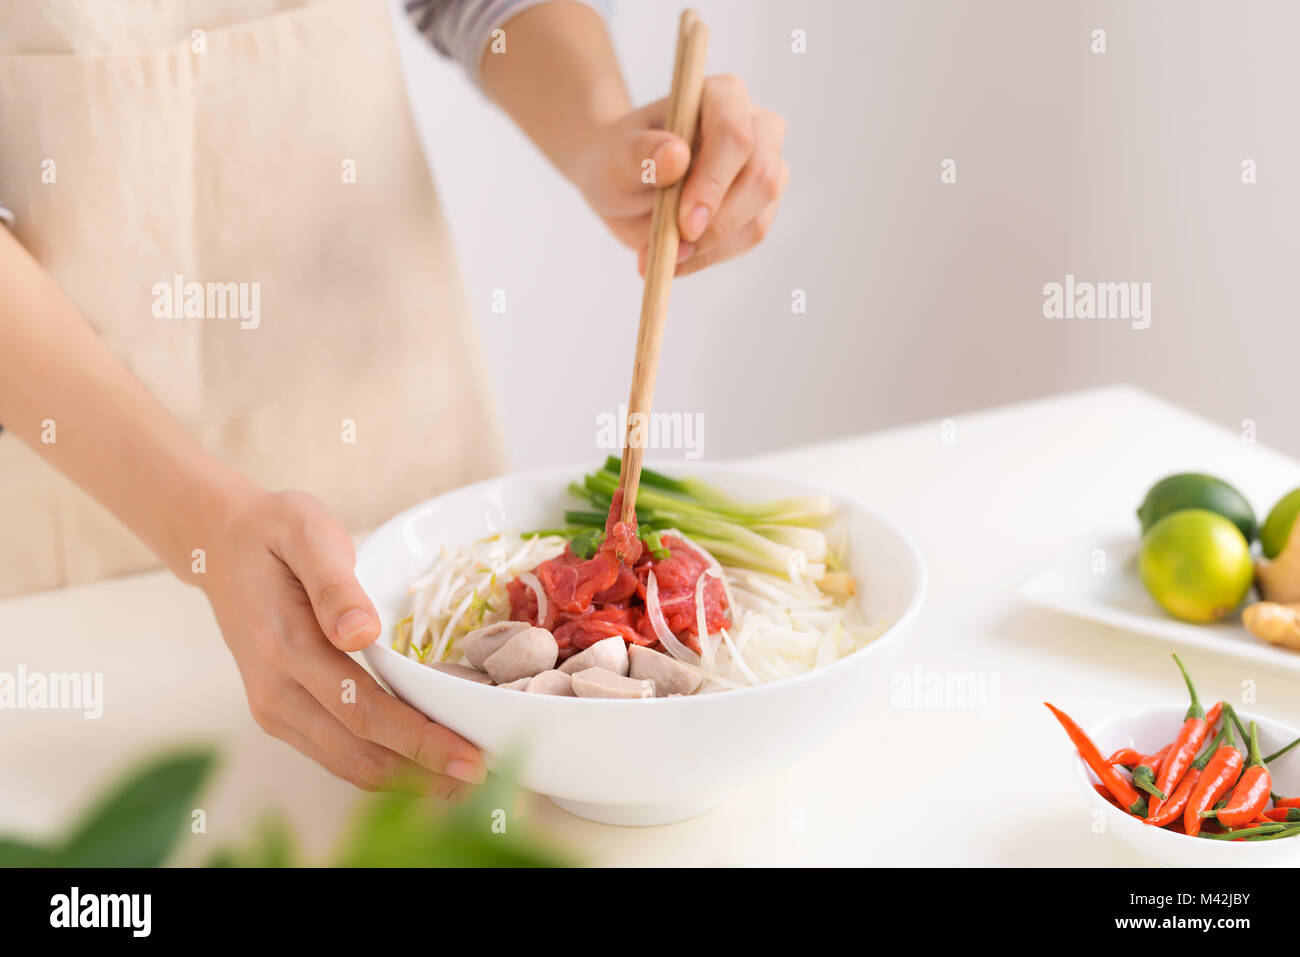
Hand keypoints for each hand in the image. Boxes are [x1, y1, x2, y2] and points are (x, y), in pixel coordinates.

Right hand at [201, 488, 485, 796]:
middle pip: (359, 753)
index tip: (470, 758)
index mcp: (286, 648)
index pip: (364, 711)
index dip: (420, 741)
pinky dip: (383, 770)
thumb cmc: (274, 531)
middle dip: (425, 776)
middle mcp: (275, 692)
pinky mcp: (281, 714)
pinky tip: (424, 771)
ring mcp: (274, 709)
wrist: (221, 543)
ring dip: (407, 783)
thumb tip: (362, 633)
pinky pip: (336, 755)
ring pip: (347, 765)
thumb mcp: (306, 532)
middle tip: (487, 788)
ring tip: (466, 790)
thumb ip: (335, 583)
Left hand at [569, 74, 787, 276]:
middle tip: (675, 249)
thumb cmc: (619, 160)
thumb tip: (675, 156)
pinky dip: (712, 256)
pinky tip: (678, 258)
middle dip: (719, 222)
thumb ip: (640, 153)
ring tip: (664, 254)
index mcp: (722, 96)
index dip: (713, 182)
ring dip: (712, 246)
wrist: (623, 183)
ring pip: (759, 215)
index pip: (734, 135)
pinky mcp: (761, 205)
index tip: (684, 223)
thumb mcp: (614, 157)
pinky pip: (749, 237)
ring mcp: (764, 167)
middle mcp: (755, 126)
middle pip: (761, 177)